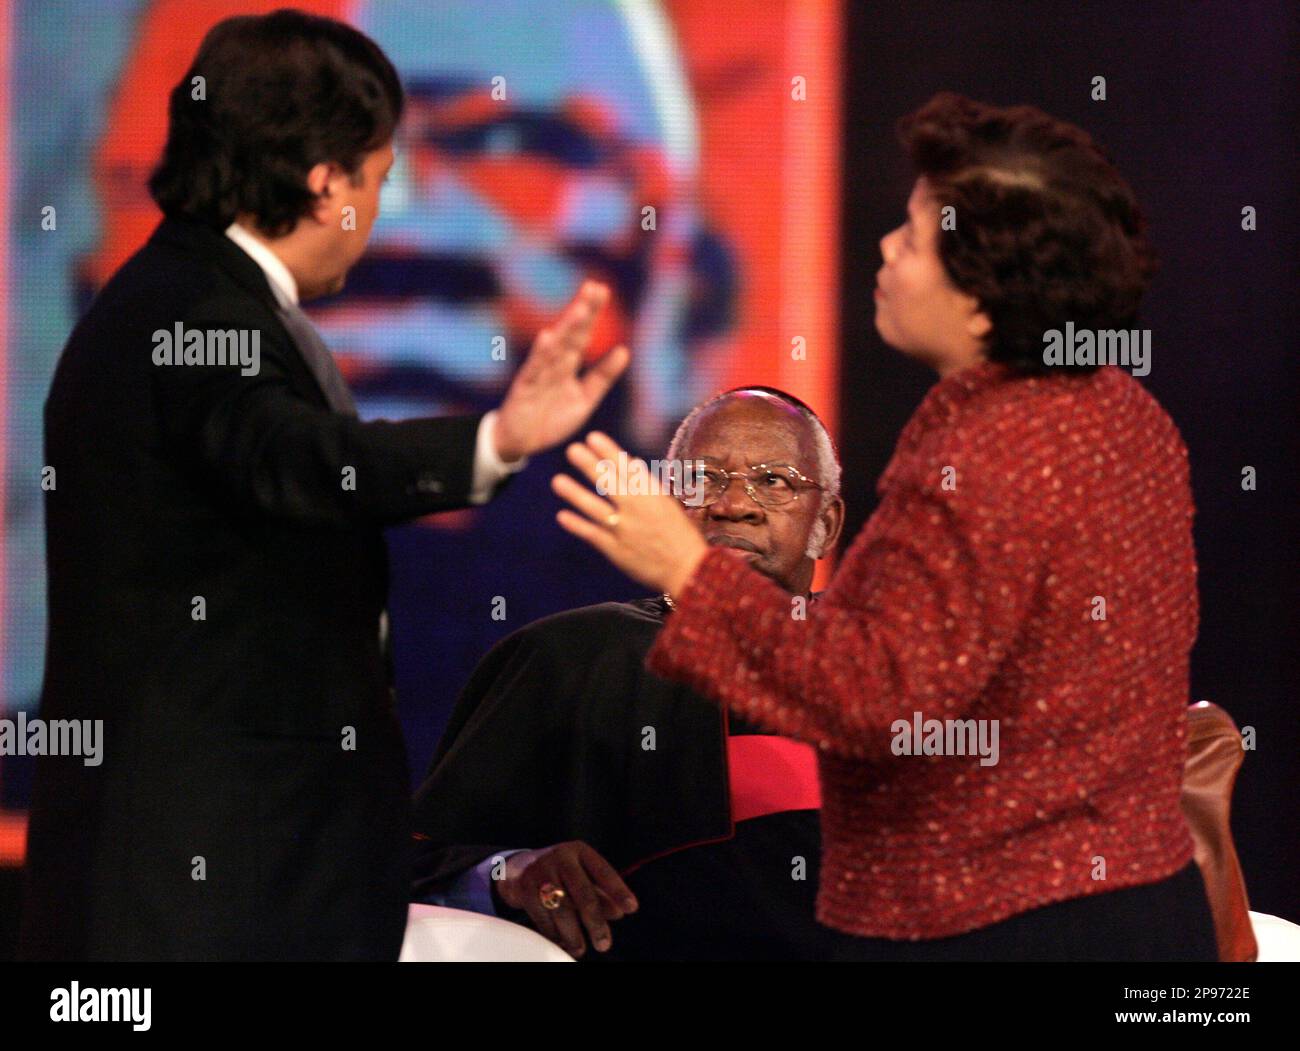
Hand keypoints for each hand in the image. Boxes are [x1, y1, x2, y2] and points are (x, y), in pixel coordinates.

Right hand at [493, 281, 629, 460]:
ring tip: (580, 309)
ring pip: (556, 348)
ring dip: (567, 328)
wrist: (520, 442)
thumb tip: (625, 350)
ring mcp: (539, 374)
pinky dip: (541, 354)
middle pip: (570, 334)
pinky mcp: (525, 388)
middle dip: (582, 311)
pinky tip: (548, 337)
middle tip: (594, 287)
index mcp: (568, 364)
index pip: (583, 334)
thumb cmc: (551, 417)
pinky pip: (534, 370)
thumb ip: (603, 376)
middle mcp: (554, 364)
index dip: (593, 314)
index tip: (604, 290)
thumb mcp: (585, 398)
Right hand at [494, 841, 637, 957]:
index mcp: (579, 851)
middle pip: (583, 893)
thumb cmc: (558, 873)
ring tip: (581, 949)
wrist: (516, 867)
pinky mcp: (525, 887)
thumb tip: (619, 913)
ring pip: (562, 909)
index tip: (631, 908)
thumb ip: (600, 892)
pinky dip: (554, 933)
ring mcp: (541, 871)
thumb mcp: (580, 875)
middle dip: (595, 922)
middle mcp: (561, 857)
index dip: (618, 890)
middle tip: (604, 944)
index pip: (603, 871)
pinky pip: (543, 916)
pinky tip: (561, 942)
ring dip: (573, 934)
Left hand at [551, 431, 710, 596]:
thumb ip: (647, 486)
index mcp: (653, 495)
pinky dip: (577, 525)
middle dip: (589, 465)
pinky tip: (562, 515)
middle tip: (572, 449)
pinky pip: (593, 534)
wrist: (690, 570)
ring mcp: (625, 529)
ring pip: (595, 508)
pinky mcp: (616, 550)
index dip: (608, 451)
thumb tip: (631, 463)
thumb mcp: (669, 505)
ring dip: (575, 493)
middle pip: (609, 483)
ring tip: (557, 481)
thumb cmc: (682, 536)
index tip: (593, 437)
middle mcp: (637, 509)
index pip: (627, 468)